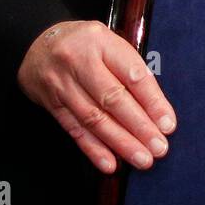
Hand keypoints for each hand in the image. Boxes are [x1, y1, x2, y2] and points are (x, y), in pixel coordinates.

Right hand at [17, 19, 175, 173]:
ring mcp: (62, 84)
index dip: (152, 102)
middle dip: (139, 127)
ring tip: (142, 159)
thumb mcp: (109, 42)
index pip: (132, 74)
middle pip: (112, 99)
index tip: (168, 124)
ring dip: (120, 143)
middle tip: (159, 148)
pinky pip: (74, 129)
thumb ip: (130, 69)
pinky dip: (93, 148)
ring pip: (94, 118)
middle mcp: (79, 62)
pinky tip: (110, 163)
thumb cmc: (85, 44)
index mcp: (101, 41)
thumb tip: (157, 109)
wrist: (36, 44)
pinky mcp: (51, 104)